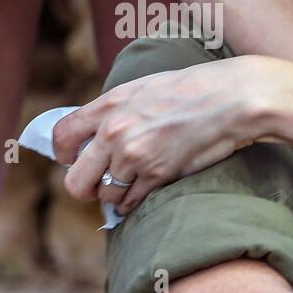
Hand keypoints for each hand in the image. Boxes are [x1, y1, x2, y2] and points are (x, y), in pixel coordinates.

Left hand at [52, 57, 277, 212]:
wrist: (231, 99)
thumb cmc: (193, 89)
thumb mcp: (143, 87)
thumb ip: (116, 108)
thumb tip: (98, 130)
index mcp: (108, 107)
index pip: (62, 137)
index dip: (62, 154)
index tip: (70, 160)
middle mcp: (115, 133)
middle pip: (76, 179)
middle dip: (84, 187)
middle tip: (96, 186)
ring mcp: (136, 157)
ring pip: (106, 195)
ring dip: (114, 196)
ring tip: (127, 189)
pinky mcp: (159, 175)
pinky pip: (131, 202)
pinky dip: (132, 205)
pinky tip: (138, 199)